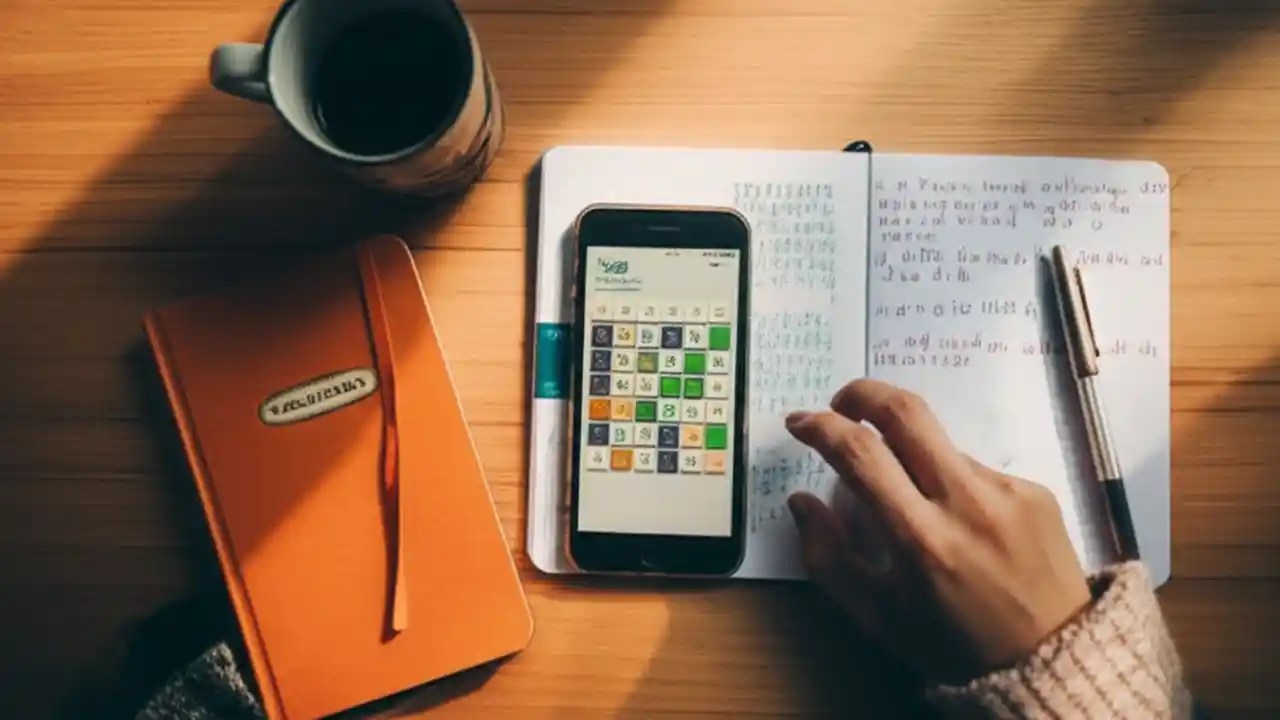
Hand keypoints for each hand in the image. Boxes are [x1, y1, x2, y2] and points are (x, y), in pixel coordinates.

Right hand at [785, 379, 1090, 684]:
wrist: (1053, 660)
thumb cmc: (953, 645)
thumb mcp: (877, 618)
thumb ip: (827, 558)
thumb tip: (800, 500)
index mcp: (921, 540)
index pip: (861, 454)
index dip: (821, 428)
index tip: (800, 423)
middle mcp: (967, 503)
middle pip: (906, 411)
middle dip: (862, 393)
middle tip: (841, 404)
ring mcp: (1007, 491)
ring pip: (940, 445)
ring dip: (910, 456)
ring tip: (915, 506)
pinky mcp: (1035, 490)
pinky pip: (975, 469)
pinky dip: (951, 484)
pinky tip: (962, 526)